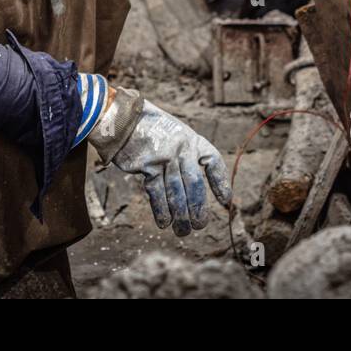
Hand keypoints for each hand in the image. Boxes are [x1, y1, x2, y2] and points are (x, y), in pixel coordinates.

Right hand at [109, 100, 232, 235]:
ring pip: (176, 192)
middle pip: (194, 184)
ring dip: (180, 215)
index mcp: (192, 140)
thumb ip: (187, 156)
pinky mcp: (146, 165)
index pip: (213, 161)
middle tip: (199, 225)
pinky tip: (165, 223)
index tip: (226, 201)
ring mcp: (164, 156)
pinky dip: (161, 210)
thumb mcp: (176, 136)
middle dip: (198, 208)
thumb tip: (195, 191)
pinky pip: (156, 192)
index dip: (220, 182)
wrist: (124, 119)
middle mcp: (181, 148)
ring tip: (183, 231)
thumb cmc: (153, 131)